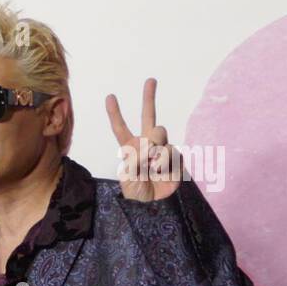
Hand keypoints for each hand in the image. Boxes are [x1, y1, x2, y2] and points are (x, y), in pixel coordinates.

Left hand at [106, 77, 180, 201]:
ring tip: (151, 167)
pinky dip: (165, 162)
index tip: (110, 96)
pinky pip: (170, 150)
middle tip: (150, 80)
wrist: (156, 205)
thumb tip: (149, 148)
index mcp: (130, 148)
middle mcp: (146, 144)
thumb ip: (135, 162)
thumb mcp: (129, 180)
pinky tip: (163, 172)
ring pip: (159, 132)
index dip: (115, 114)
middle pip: (148, 117)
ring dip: (154, 148)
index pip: (121, 129)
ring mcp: (162, 147)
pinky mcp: (176, 155)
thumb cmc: (138, 193)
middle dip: (149, 98)